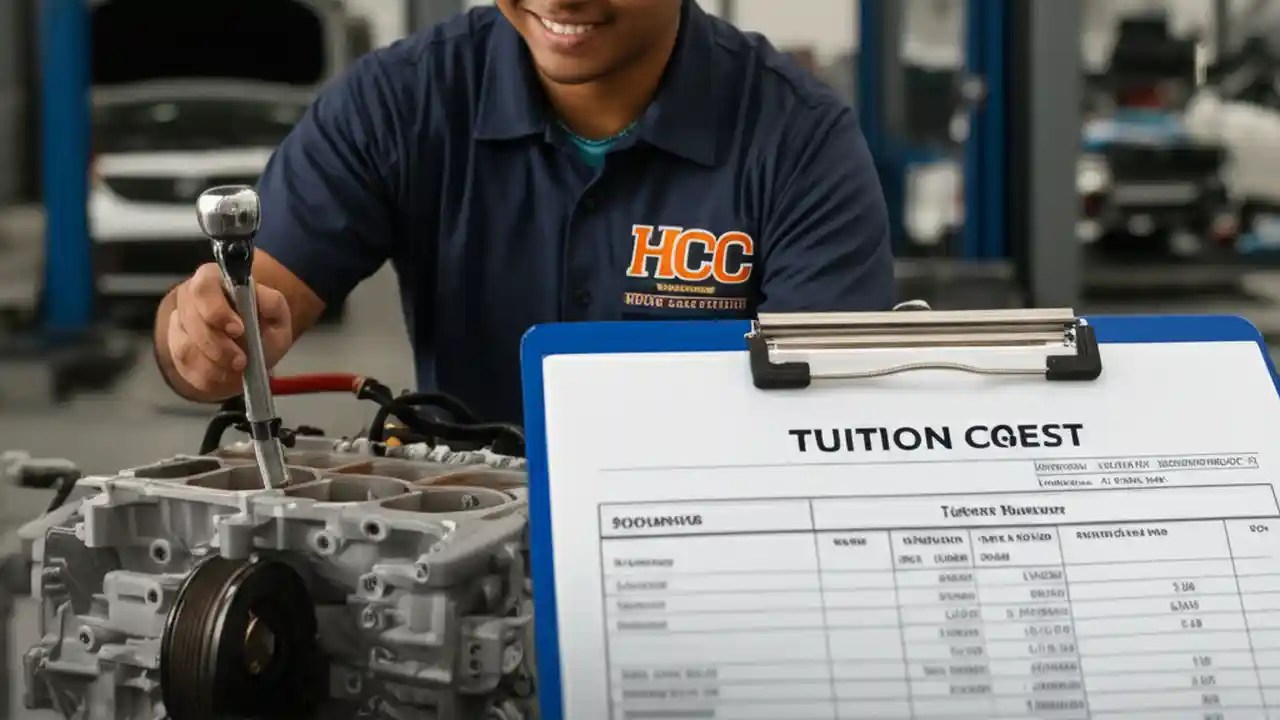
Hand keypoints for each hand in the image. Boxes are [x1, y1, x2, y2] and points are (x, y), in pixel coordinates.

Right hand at [166, 263, 292, 398]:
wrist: (257, 345)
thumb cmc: (263, 322)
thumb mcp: (277, 311)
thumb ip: (271, 302)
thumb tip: (260, 299)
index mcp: (211, 280)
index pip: (202, 289)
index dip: (217, 311)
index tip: (238, 330)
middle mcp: (188, 300)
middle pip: (192, 323)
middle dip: (218, 347)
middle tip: (241, 360)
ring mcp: (179, 326)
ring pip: (185, 349)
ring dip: (214, 365)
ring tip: (238, 369)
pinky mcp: (177, 352)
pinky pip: (186, 369)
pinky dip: (209, 377)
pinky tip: (227, 375)